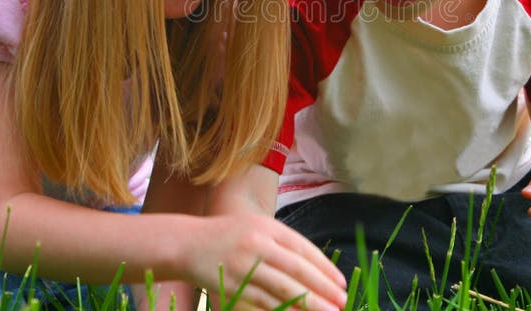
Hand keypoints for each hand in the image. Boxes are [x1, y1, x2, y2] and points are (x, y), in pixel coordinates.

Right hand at [185, 213, 345, 310]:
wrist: (188, 242)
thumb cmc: (231, 235)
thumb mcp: (258, 228)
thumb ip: (284, 245)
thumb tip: (317, 269)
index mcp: (267, 227)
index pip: (303, 250)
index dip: (324, 268)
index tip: (341, 283)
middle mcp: (257, 245)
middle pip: (296, 271)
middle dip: (322, 289)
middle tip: (342, 303)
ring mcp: (243, 267)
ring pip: (282, 291)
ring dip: (307, 305)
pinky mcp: (231, 287)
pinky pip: (262, 304)